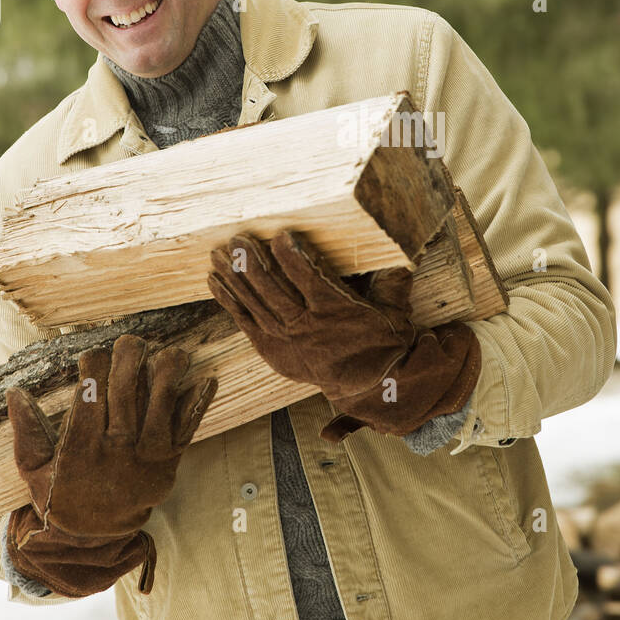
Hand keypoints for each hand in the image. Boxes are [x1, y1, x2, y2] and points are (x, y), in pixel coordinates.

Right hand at [3, 335, 215, 595]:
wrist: (96, 536)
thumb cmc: (61, 494)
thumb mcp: (33, 471)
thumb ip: (26, 432)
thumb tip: (15, 391)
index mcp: (79, 454)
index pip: (87, 403)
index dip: (92, 373)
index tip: (93, 353)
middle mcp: (115, 455)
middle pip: (125, 400)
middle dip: (129, 365)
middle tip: (129, 341)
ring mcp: (146, 460)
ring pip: (159, 411)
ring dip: (167, 378)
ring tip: (170, 353)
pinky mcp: (168, 465)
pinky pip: (185, 432)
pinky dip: (196, 406)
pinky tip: (205, 380)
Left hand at [207, 230, 480, 441]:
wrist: (372, 385)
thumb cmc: (384, 341)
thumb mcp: (396, 309)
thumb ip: (393, 278)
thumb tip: (404, 249)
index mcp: (336, 311)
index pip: (307, 277)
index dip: (291, 254)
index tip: (281, 234)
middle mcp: (307, 326)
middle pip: (272, 289)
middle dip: (252, 262)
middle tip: (237, 239)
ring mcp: (286, 340)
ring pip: (254, 304)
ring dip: (234, 277)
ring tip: (217, 254)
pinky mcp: (273, 350)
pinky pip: (245, 322)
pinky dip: (229, 302)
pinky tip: (215, 281)